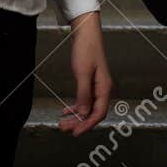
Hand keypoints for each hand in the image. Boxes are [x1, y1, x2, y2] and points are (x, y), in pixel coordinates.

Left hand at [61, 11, 111, 135]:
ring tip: (63, 123)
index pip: (98, 113)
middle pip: (93, 113)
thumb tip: (83, 113)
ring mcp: (96, 86)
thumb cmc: (86, 50)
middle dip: (79, 123)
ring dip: (76, 116)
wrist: (86, 33)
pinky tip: (66, 111)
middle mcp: (102, 89)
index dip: (87, 125)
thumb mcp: (82, 73)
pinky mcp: (90, 82)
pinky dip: (76, 107)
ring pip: (87, 107)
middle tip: (64, 128)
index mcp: (104, 88)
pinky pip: (84, 100)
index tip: (75, 133)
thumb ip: (83, 95)